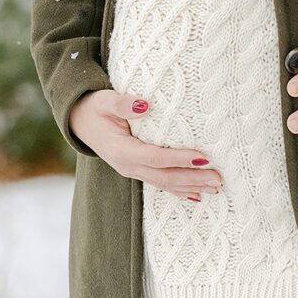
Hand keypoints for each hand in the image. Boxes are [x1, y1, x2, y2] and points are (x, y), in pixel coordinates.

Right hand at [69, 90, 222, 200]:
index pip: (156, 157)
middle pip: (165, 176)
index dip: (180, 159)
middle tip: (218, 180)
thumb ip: (123, 103)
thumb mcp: (105, 101)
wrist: (79, 121)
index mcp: (122, 151)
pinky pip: (160, 183)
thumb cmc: (95, 107)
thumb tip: (145, 105)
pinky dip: (179, 191)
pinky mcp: (137, 169)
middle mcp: (129, 166)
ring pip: (165, 183)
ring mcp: (133, 170)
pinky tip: (196, 196)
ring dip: (191, 186)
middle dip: (193, 179)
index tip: (204, 157)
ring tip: (215, 188)